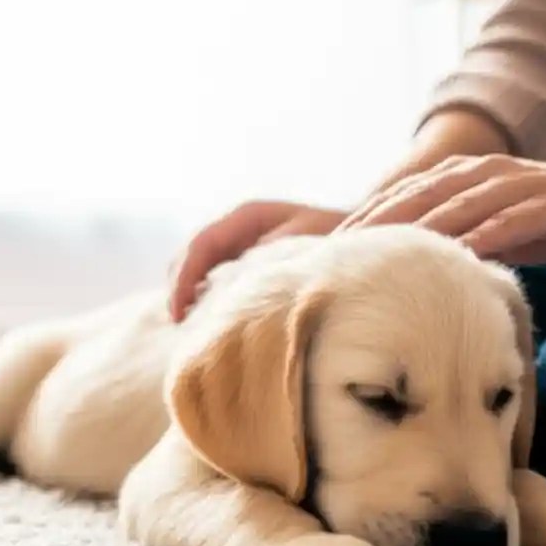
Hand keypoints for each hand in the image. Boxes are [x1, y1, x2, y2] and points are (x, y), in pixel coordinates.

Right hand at [169, 200, 345, 320]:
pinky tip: (206, 323)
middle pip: (191, 256)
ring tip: (187, 329)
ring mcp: (241, 246)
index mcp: (249, 216)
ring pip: (198, 269)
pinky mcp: (248, 266)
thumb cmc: (340, 238)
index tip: (179, 312)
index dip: (185, 279)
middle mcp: (239, 228)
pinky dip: (205, 300)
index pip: (202, 245)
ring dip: (189, 296)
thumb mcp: (306, 245)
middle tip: (179, 327)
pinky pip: (215, 281)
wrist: (365, 237)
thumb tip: (234, 283)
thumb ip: (269, 258)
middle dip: (179, 289)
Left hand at [339, 154, 545, 264]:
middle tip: (338, 254)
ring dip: (418, 229)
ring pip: (458, 206)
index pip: (405, 197)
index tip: (328, 249)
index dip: (366, 221)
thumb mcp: (499, 229)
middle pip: (419, 197)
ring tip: (382, 255)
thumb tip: (417, 272)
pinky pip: (510, 220)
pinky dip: (482, 237)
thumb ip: (462, 240)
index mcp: (466, 177)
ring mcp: (517, 185)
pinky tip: (458, 257)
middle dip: (376, 225)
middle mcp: (484, 174)